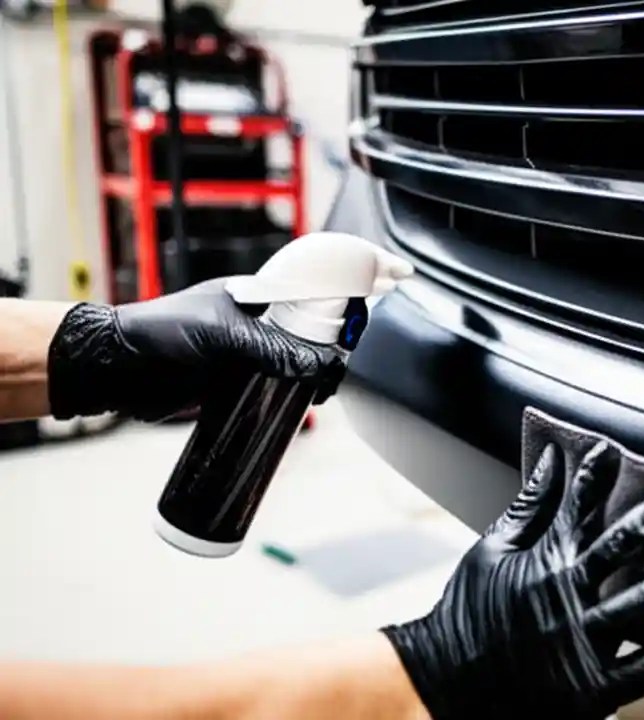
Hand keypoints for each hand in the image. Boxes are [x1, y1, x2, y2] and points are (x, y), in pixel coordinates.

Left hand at [47, 278, 344, 420]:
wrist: (113, 369)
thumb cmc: (155, 335)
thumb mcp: (219, 335)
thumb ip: (270, 349)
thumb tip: (317, 366)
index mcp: (255, 296)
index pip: (309, 296)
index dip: (336, 311)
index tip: (352, 333)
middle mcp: (256, 324)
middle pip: (309, 336)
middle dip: (328, 354)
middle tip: (332, 377)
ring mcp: (246, 355)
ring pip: (294, 366)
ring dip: (310, 381)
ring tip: (318, 397)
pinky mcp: (235, 385)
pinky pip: (272, 392)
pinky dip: (288, 402)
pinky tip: (297, 412)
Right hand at [383, 441, 643, 719]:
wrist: (443, 685)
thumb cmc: (468, 617)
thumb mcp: (490, 552)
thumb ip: (529, 506)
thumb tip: (551, 458)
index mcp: (546, 559)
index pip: (577, 506)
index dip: (597, 475)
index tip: (616, 451)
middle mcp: (565, 593)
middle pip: (619, 548)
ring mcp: (578, 640)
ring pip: (635, 608)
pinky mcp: (587, 687)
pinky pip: (637, 672)